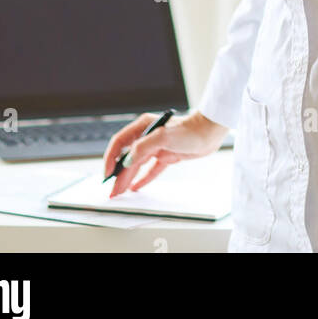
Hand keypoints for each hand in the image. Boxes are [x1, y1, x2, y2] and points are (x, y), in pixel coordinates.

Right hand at [102, 109, 228, 197]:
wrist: (209, 132)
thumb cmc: (190, 129)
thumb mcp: (164, 136)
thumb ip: (144, 146)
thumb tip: (128, 160)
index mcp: (143, 126)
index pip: (119, 143)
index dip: (111, 158)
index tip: (107, 173)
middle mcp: (147, 136)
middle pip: (127, 157)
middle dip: (118, 174)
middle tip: (112, 190)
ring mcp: (157, 146)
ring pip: (137, 165)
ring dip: (128, 178)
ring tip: (120, 192)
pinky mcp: (166, 156)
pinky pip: (151, 169)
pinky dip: (143, 178)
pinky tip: (136, 187)